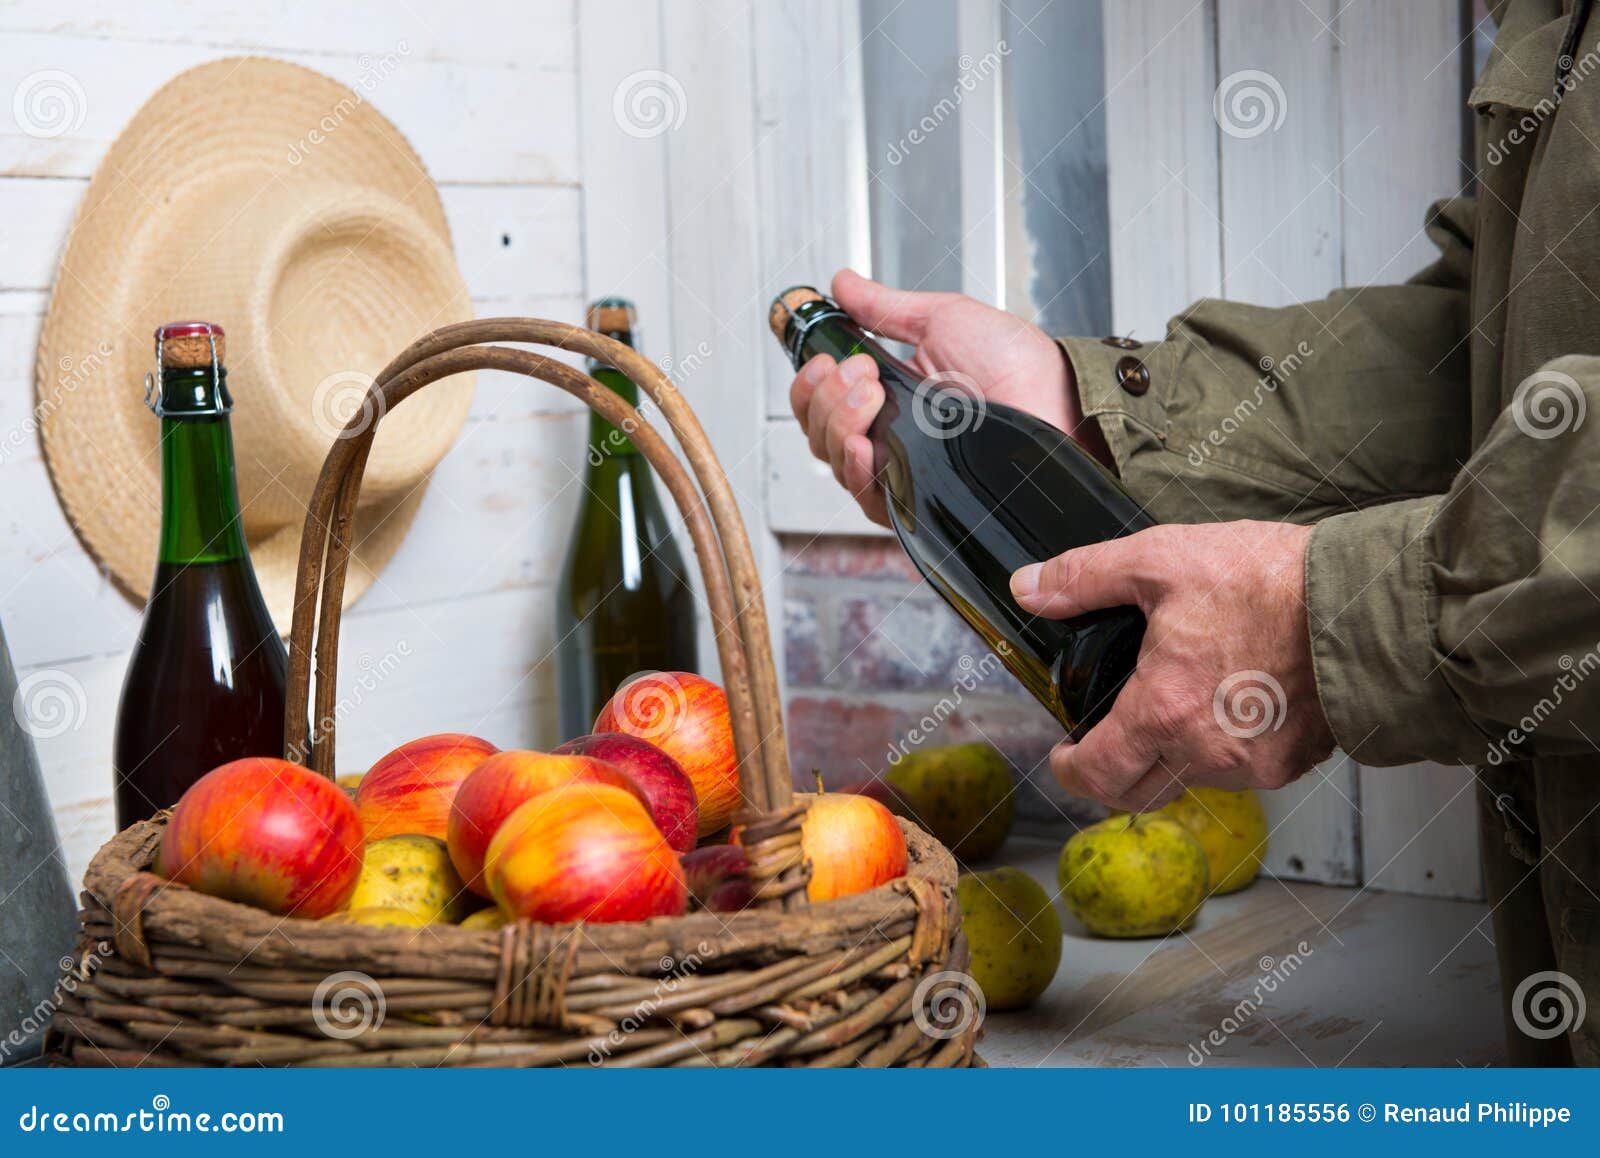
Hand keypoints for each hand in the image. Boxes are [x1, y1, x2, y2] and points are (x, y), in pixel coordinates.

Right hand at [788, 269, 1102, 526]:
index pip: (822, 399)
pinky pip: (867, 495)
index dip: (811, 381)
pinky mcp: (919, 499)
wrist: (1057, 400)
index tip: (826, 358)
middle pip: (819, 432)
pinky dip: (855, 467)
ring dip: (837, 423)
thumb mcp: (942, 320)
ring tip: (872, 395)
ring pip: (834, 462)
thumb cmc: (1019, 365)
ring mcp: (904, 469)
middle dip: (825, 397)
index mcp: (892, 394)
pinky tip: (864, 444)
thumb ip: (885, 308)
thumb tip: (844, 283)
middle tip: (860, 373)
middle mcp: (892, 435)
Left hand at [1010, 520, 1334, 810]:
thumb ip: (1086, 578)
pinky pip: (1243, 771)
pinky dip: (1224, 748)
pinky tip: (1229, 704)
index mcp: (1163, 711)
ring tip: (1175, 704)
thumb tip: (1029, 588)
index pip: (1097, 774)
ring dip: (1171, 756)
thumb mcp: (1163, 559)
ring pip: (1192, 780)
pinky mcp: (1295, 761)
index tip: (1064, 755)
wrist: (1366, 602)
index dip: (1070, 770)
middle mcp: (1205, 753)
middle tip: (1104, 744)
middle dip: (1111, 775)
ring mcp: (1254, 765)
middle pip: (1138, 793)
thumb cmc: (1272, 582)